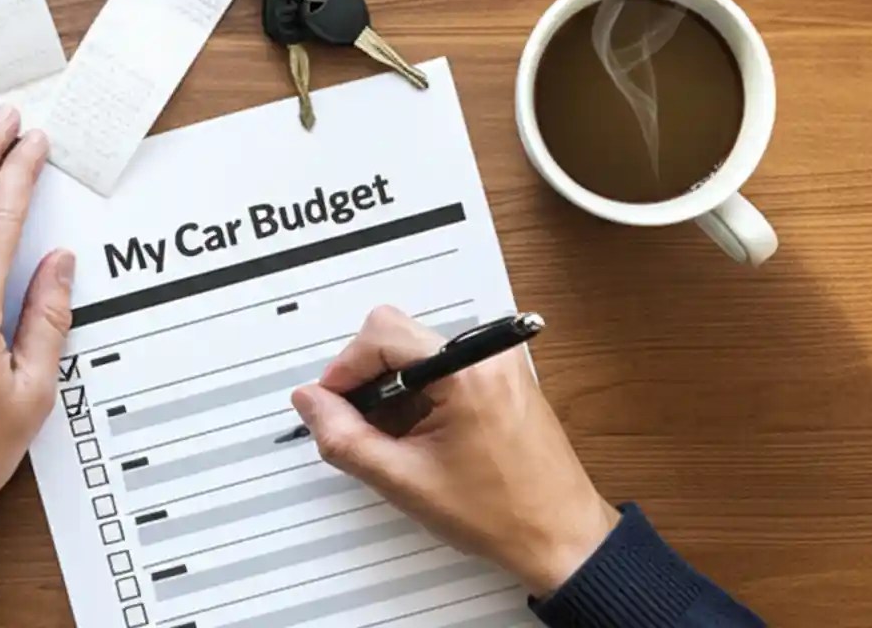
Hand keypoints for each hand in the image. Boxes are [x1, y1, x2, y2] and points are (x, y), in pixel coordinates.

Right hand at [291, 306, 618, 595]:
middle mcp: (488, 354)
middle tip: (363, 430)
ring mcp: (499, 363)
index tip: (333, 405)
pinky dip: (419, 399)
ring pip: (417, 354)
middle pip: (398, 338)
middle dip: (368, 382)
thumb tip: (311, 402)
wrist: (560, 537)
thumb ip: (344, 438)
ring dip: (394, 393)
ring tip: (399, 444)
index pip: (381, 333)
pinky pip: (443, 370)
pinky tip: (422, 440)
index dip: (345, 369)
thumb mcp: (403, 480)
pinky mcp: (502, 378)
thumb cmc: (500, 514)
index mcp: (467, 370)